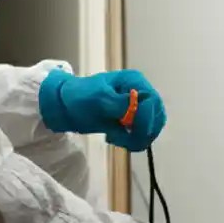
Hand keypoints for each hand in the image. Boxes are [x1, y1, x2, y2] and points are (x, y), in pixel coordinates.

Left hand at [38, 69, 166, 150]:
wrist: (66, 107)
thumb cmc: (80, 96)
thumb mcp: (98, 97)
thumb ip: (119, 103)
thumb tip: (135, 108)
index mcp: (135, 81)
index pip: (153, 101)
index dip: (146, 117)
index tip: (130, 129)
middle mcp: (140, 93)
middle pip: (157, 116)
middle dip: (143, 131)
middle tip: (125, 139)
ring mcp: (138, 108)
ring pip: (152, 128)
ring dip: (138, 138)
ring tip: (116, 139)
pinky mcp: (132, 122)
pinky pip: (142, 135)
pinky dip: (132, 141)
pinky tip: (115, 139)